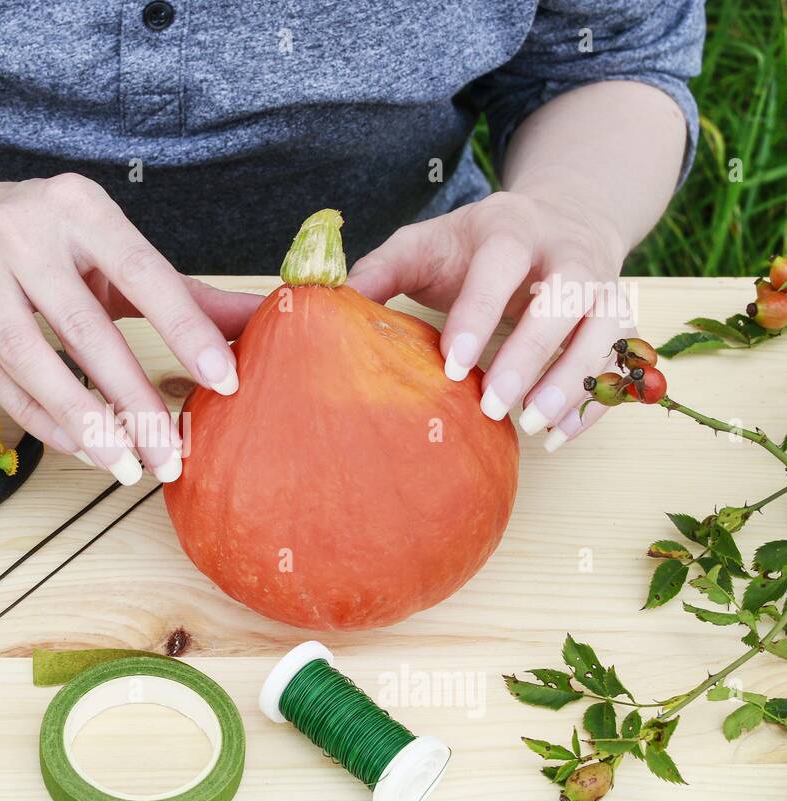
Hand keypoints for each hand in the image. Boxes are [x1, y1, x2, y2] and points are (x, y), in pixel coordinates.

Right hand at [0, 173, 259, 483]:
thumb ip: (182, 291)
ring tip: (123, 464)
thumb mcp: (110, 251)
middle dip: (132, 400)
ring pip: (31, 358)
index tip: (223, 382)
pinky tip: (76, 447)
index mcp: (80, 208)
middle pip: (86, 328)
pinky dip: (38, 417)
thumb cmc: (47, 243)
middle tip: (168, 455)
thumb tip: (264, 318)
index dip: (184, 329)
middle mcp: (23, 231)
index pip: (143, 271)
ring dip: (81, 419)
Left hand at [347, 189, 632, 450]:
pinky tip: (561, 436)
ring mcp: (605, 285)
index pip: (500, 267)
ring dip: (573, 381)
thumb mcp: (424, 243)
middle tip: (493, 407)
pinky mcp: (621, 318)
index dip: (478, 315)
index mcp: (511, 229)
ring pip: (605, 330)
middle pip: (566, 299)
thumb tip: (327, 307)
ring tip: (534, 427)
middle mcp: (568, 252)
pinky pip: (621, 360)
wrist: (563, 216)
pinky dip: (598, 400)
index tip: (453, 366)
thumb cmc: (475, 244)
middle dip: (532, 355)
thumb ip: (380, 272)